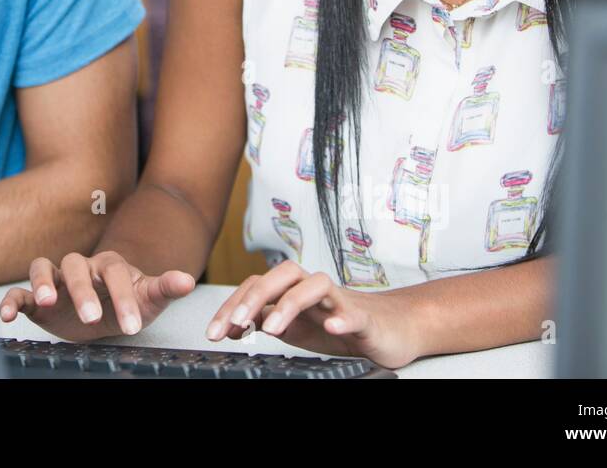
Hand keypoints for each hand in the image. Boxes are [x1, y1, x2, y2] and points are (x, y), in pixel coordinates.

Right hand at [0, 251, 196, 341]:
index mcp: (109, 265)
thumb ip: (164, 288)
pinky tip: (7, 315)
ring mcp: (57, 280)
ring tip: (46, 301)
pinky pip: (20, 292)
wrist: (107, 313)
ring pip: (45, 268)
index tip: (132, 325)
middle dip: (83, 291)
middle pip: (77, 267)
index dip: (123, 298)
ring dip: (43, 283)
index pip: (116, 275)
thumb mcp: (148, 298)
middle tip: (92, 318)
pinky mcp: (38, 298)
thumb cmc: (128, 302)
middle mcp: (81, 267)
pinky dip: (11, 300)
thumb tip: (187, 281)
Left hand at [204, 260, 422, 369]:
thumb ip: (267, 319)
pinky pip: (353, 313)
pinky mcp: (365, 318)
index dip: (233, 306)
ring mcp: (340, 300)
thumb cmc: (338, 322)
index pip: (258, 286)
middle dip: (254, 297)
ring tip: (273, 329)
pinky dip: (342, 318)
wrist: (390, 327)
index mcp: (293, 290)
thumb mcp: (295, 325)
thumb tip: (234, 321)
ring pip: (315, 285)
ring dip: (290, 304)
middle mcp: (314, 288)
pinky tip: (331, 328)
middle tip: (236, 325)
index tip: (215, 332)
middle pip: (282, 275)